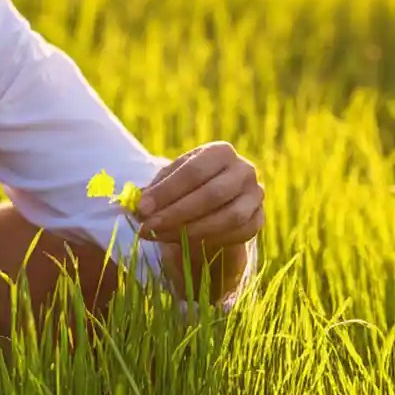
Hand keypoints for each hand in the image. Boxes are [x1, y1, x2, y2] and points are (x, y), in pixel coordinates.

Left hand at [135, 141, 265, 249]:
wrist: (215, 201)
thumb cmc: (186, 186)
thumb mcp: (169, 181)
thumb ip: (154, 191)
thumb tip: (135, 206)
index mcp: (220, 152)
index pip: (193, 171)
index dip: (166, 191)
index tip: (142, 208)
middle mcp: (244, 170)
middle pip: (212, 195)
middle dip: (176, 214)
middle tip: (148, 228)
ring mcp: (255, 195)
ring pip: (228, 217)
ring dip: (191, 231)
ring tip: (161, 236)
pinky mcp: (258, 218)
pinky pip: (237, 234)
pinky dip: (209, 240)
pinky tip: (184, 243)